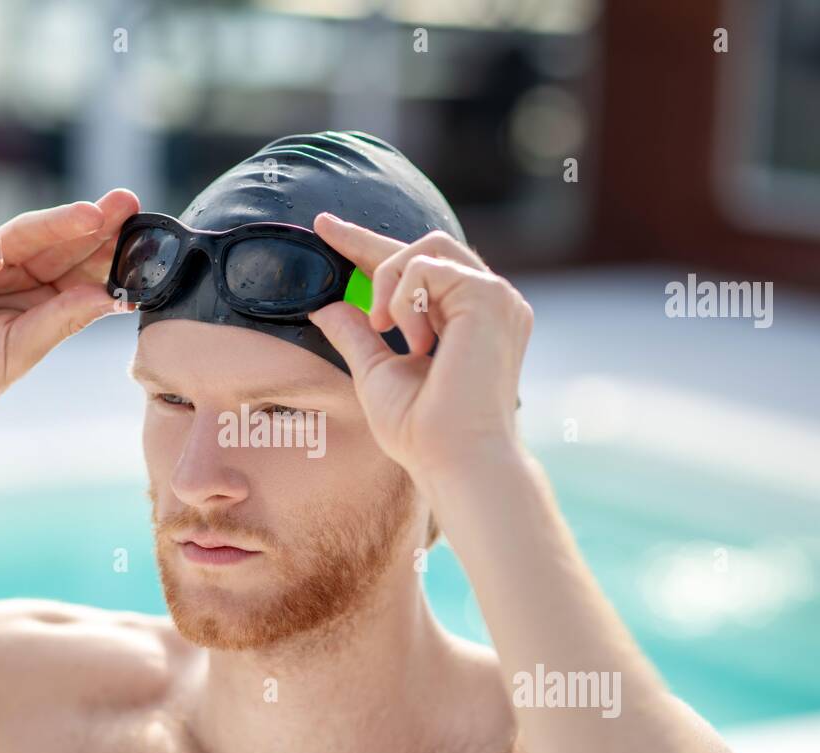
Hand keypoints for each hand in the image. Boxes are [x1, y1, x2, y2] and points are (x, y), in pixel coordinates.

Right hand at [0, 189, 139, 440]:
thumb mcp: (19, 351)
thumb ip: (61, 319)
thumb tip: (111, 295)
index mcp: (45, 301)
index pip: (86, 270)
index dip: (113, 254)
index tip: (147, 241)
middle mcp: (18, 274)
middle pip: (64, 241)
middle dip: (95, 222)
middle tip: (126, 203)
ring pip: (26, 227)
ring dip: (57, 220)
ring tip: (88, 218)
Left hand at [308, 212, 531, 484]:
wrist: (452, 458)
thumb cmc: (421, 430)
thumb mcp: (377, 372)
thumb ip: (357, 335)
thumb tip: (326, 306)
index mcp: (470, 321)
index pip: (420, 270)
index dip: (370, 246)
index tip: (326, 227)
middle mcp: (490, 304)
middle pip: (426, 246)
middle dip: (369, 242)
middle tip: (324, 231)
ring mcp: (496, 298)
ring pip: (426, 248)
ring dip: (389, 281)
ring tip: (384, 327)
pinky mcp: (490, 297)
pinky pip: (425, 267)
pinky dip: (403, 299)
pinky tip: (412, 341)